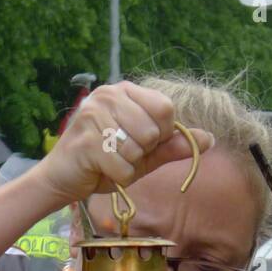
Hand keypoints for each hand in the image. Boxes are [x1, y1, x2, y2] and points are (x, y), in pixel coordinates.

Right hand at [33, 82, 213, 204]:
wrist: (62, 179)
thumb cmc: (104, 163)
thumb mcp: (144, 154)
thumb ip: (173, 145)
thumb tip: (209, 139)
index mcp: (124, 91)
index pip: (166, 108)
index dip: (163, 133)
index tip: (144, 142)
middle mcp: (107, 95)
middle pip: (154, 130)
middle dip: (143, 152)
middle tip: (120, 153)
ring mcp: (94, 116)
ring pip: (138, 149)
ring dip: (129, 165)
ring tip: (109, 160)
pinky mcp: (86, 141)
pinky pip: (123, 167)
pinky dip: (118, 177)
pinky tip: (100, 170)